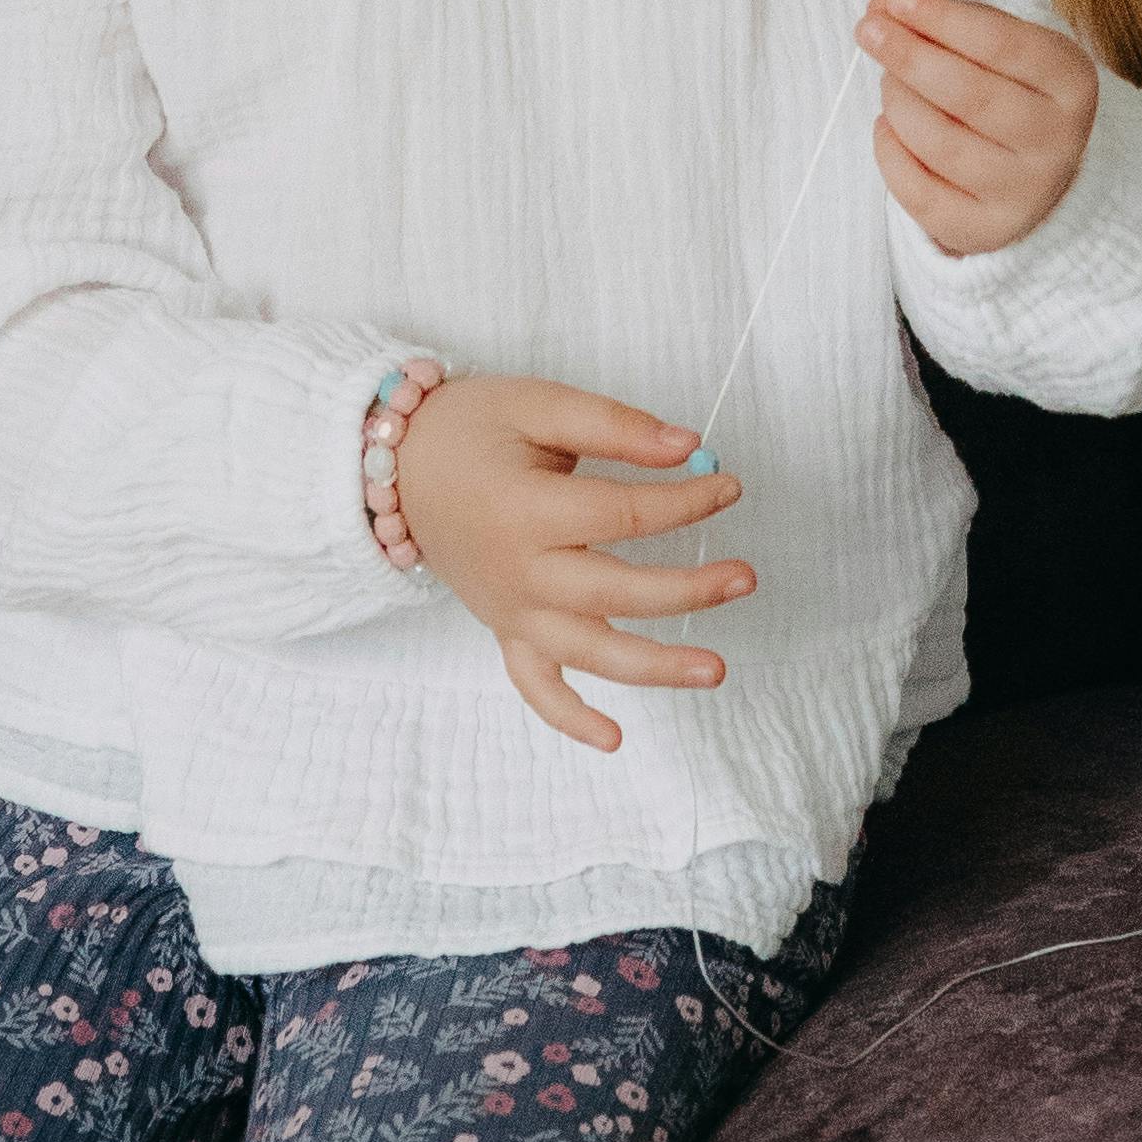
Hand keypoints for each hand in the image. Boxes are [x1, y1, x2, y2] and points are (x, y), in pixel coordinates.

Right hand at [393, 378, 754, 755]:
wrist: (396, 466)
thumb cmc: (471, 427)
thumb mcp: (540, 403)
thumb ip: (614, 425)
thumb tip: (689, 445)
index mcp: (527, 510)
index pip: (623, 515)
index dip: (685, 502)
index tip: (729, 485)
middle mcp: (519, 573)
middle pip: (615, 593)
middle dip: (687, 591)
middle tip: (745, 578)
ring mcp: (510, 610)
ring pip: (588, 653)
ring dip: (654, 667)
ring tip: (715, 669)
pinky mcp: (503, 628)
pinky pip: (535, 686)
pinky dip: (570, 718)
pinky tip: (614, 738)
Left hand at [858, 0, 1098, 256]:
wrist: (1046, 175)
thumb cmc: (1016, 94)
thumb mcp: (1009, 50)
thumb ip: (955, 24)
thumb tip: (886, 7)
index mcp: (1072, 83)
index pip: (1001, 43)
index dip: (943, 18)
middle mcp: (1056, 142)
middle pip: (968, 94)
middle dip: (908, 55)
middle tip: (869, 29)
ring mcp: (1023, 193)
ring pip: (940, 143)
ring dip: (898, 101)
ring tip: (887, 80)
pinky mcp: (985, 230)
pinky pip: (920, 193)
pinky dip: (891, 152)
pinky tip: (887, 125)